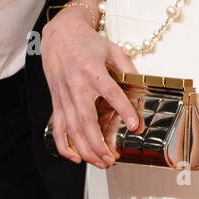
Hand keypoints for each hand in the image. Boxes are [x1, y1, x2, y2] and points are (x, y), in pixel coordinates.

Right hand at [40, 0, 138, 167]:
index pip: (110, 92)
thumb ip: (128, 68)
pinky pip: (58, 128)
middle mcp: (77, 85)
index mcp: (93, 70)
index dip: (123, 109)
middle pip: (87, 120)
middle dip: (99, 143)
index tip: (134, 126)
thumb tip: (142, 89)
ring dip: (86, 150)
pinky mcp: (56, 102)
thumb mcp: (113, 49)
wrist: (59, 35)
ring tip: (101, 163)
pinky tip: (76, 158)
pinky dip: (64, 146)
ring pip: (73, 129)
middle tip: (112, 159)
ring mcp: (64, 95)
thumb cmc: (88, 43)